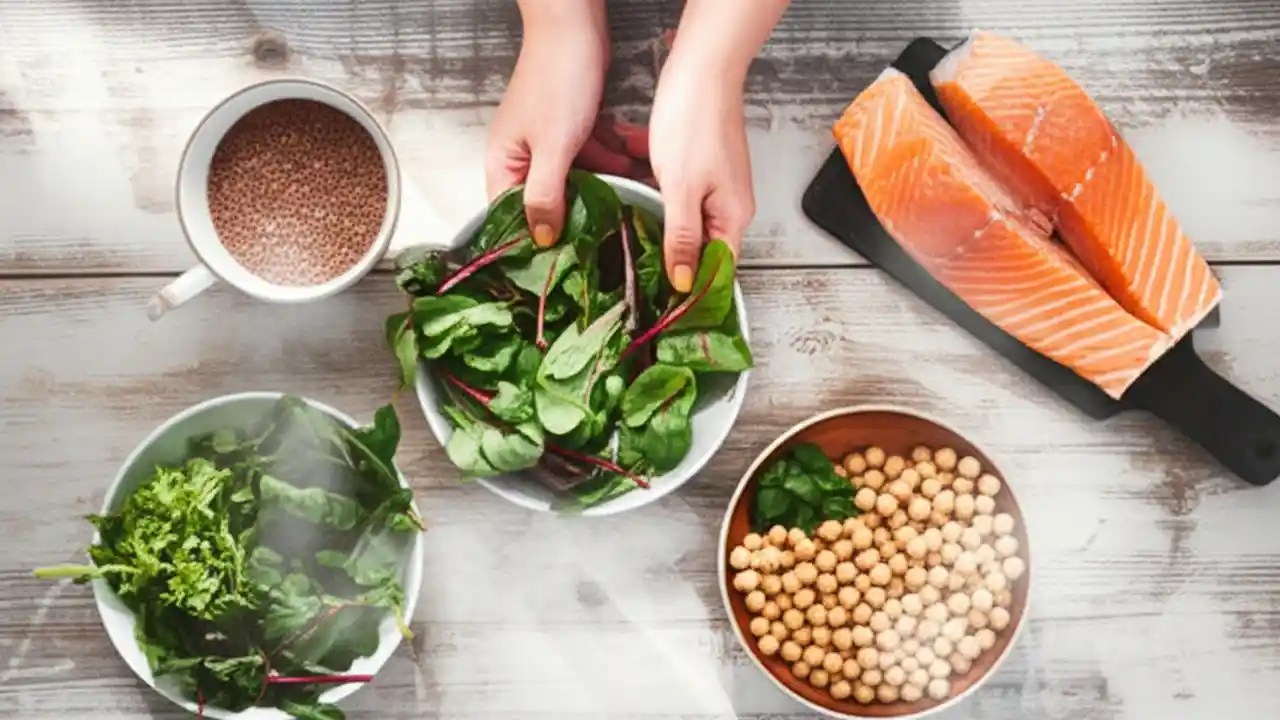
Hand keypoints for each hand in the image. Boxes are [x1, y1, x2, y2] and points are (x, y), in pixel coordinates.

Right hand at [485, 10, 607, 247]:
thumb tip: (542, 239)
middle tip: (598, 237)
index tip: (558, 261)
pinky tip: (629, 168)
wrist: (575, 28)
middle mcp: (520, 156)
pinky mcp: (569, 129)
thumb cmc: (557, 80)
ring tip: (624, 203)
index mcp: (502, 162)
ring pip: (570, 182)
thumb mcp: (553, 147)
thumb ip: (545, 196)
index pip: (508, 216)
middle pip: (542, 202)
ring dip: (596, 188)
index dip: (531, 239)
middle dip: (570, 215)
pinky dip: (606, 164)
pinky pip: (587, 159)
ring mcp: (545, 142)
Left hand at [648, 48, 753, 291]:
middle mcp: (730, 206)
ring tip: (629, 251)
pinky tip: (635, 206)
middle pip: (702, 250)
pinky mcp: (702, 170)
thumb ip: (682, 238)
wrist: (702, 69)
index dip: (691, 292)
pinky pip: (681, 200)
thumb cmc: (693, 124)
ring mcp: (717, 187)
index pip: (716, 271)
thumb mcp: (681, 189)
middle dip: (672, 264)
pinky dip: (660, 205)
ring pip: (688, 224)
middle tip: (636, 283)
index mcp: (732, 217)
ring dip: (662, 233)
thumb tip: (684, 283)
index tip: (660, 308)